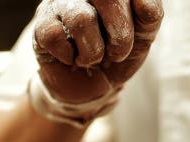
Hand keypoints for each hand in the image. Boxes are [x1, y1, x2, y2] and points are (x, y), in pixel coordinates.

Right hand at [31, 0, 162, 122]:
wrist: (92, 86)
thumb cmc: (117, 53)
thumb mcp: (143, 37)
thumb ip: (150, 15)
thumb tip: (144, 2)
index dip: (135, 20)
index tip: (136, 37)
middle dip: (120, 36)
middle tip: (118, 53)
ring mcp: (58, 3)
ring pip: (81, 19)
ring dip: (94, 52)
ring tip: (92, 58)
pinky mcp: (40, 24)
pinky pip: (54, 36)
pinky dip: (70, 56)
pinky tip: (71, 57)